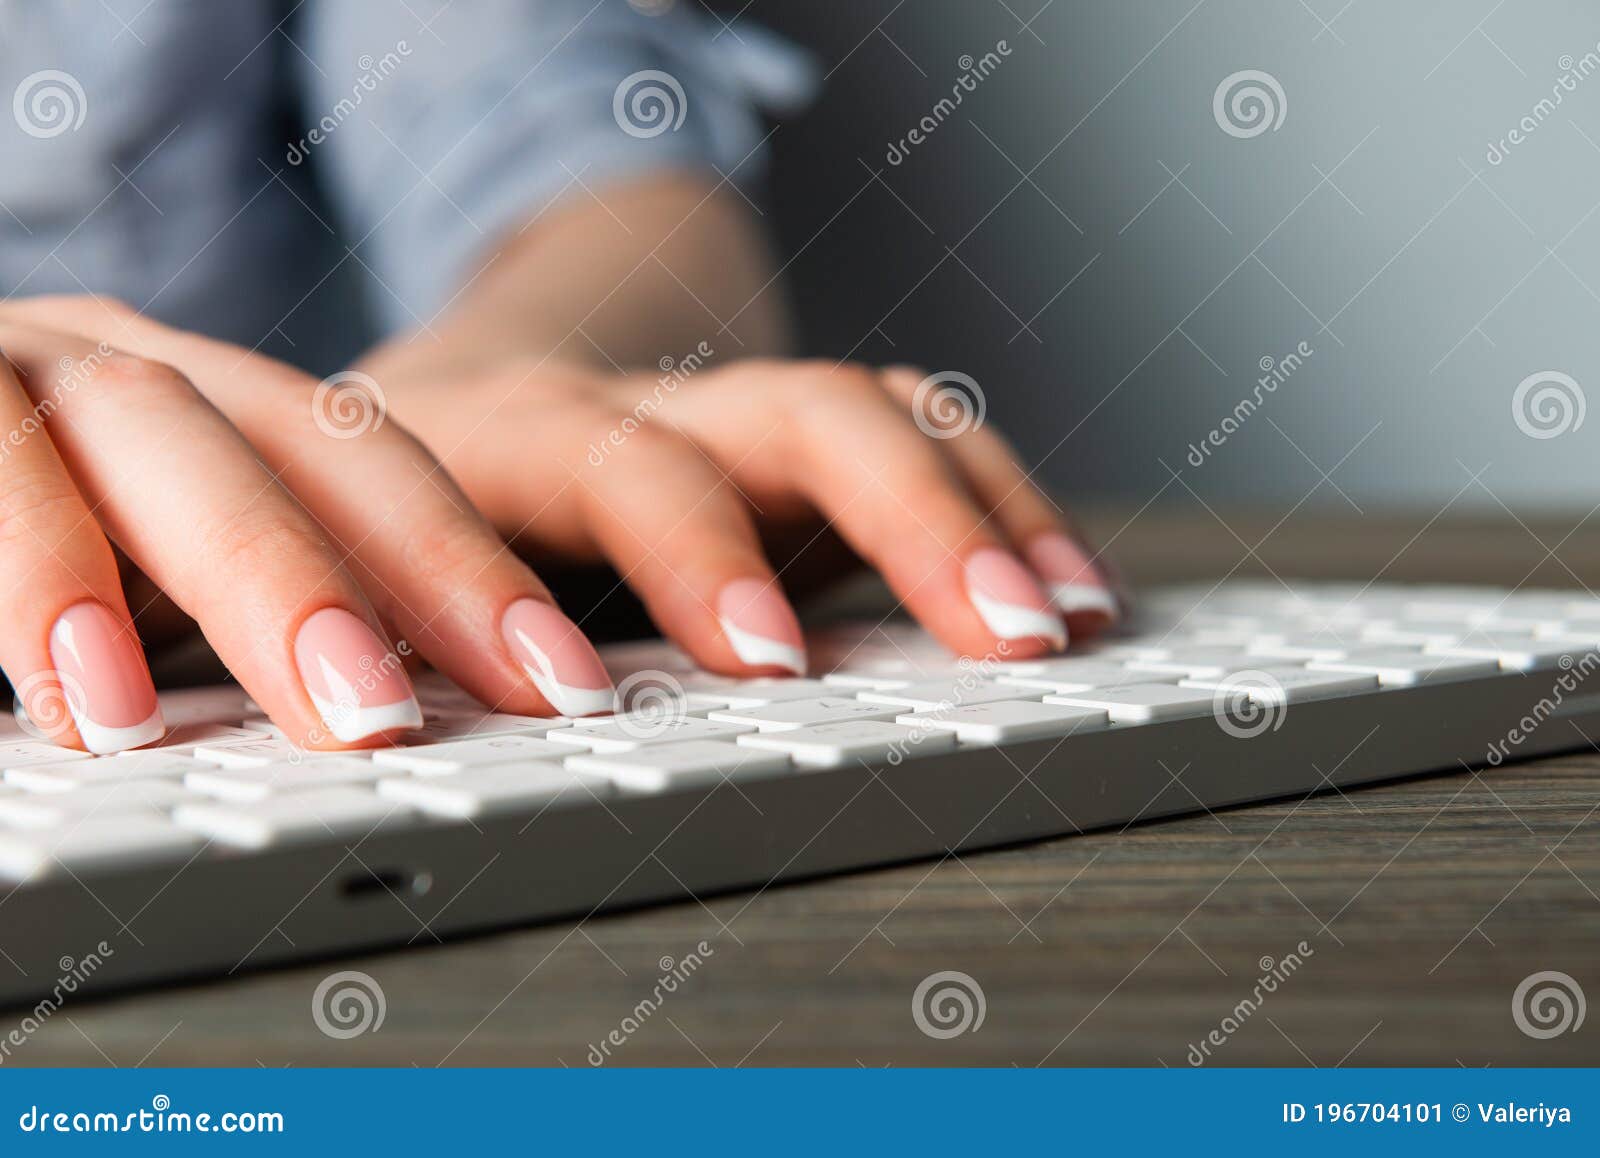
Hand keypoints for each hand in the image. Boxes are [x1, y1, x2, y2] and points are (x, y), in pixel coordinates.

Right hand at [0, 296, 615, 753]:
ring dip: (238, 570)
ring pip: (154, 434)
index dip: (489, 574)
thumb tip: (405, 733)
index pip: (395, 477)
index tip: (579, 694)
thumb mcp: (159, 587)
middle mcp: (147, 381)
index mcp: (234, 423)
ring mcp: (29, 372)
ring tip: (341, 713)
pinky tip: (82, 686)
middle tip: (520, 701)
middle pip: (318, 448)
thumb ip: (255, 648)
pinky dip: (31, 567)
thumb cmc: (28, 522)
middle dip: (423, 571)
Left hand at [375, 356, 1120, 673]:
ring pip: (878, 421)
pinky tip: (1064, 584)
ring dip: (986, 518)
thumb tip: (389, 739)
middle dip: (910, 521)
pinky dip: (1001, 512)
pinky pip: (916, 444)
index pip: (614, 464)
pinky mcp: (786, 447)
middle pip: (795, 414)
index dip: (694, 555)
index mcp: (504, 434)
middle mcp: (635, 409)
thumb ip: (378, 639)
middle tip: (997, 637)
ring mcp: (722, 422)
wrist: (426, 408)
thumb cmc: (384, 519)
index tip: (764, 662)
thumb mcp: (350, 568)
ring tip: (1069, 621)